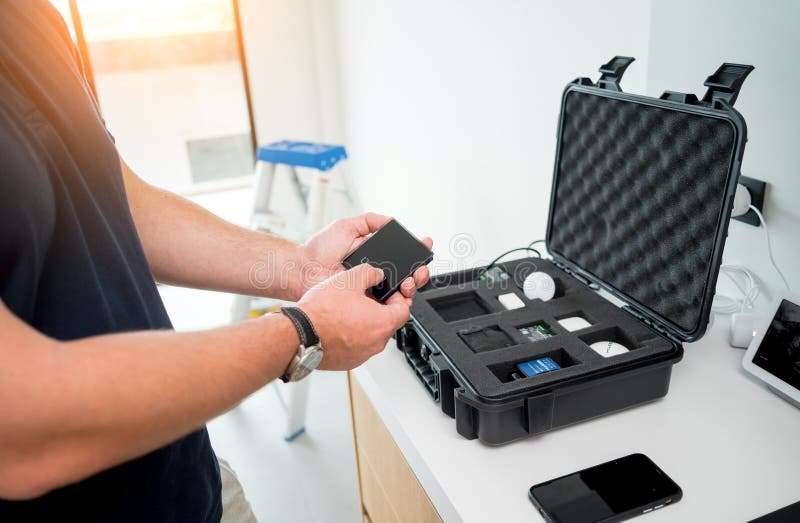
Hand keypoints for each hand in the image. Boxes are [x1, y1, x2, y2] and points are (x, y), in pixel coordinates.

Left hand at [293, 212, 432, 301]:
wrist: (304, 269)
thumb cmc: (319, 250)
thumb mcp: (346, 225)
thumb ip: (370, 220)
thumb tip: (391, 221)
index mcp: (373, 253)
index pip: (401, 253)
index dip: (415, 250)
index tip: (425, 243)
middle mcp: (375, 271)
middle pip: (407, 273)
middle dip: (419, 271)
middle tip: (420, 269)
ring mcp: (371, 287)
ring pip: (401, 290)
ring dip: (412, 284)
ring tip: (410, 280)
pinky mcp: (365, 301)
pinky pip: (386, 303)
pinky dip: (397, 299)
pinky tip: (399, 291)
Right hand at [298, 264, 410, 369]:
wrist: (299, 335)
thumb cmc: (321, 312)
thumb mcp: (349, 279)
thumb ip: (370, 273)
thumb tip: (376, 275)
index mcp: (383, 323)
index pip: (404, 309)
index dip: (397, 297)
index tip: (387, 292)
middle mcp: (376, 343)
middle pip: (388, 323)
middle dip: (379, 309)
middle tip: (363, 298)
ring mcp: (362, 355)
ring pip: (371, 335)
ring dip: (364, 322)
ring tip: (346, 310)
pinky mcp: (348, 362)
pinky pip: (357, 346)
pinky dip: (351, 335)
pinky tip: (336, 324)